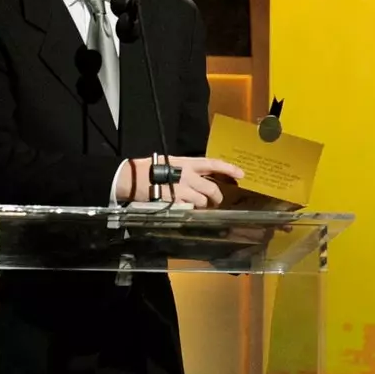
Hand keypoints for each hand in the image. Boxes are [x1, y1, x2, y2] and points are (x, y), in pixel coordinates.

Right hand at [117, 156, 243, 207]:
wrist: (132, 177)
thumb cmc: (150, 168)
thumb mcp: (171, 162)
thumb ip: (187, 169)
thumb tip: (200, 176)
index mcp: (188, 163)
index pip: (214, 164)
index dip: (229, 169)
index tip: (242, 174)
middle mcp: (188, 176)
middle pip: (212, 189)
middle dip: (217, 197)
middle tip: (216, 201)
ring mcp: (183, 190)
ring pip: (202, 201)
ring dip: (203, 205)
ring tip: (198, 206)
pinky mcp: (175, 202)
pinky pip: (189, 209)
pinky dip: (190, 211)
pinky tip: (186, 209)